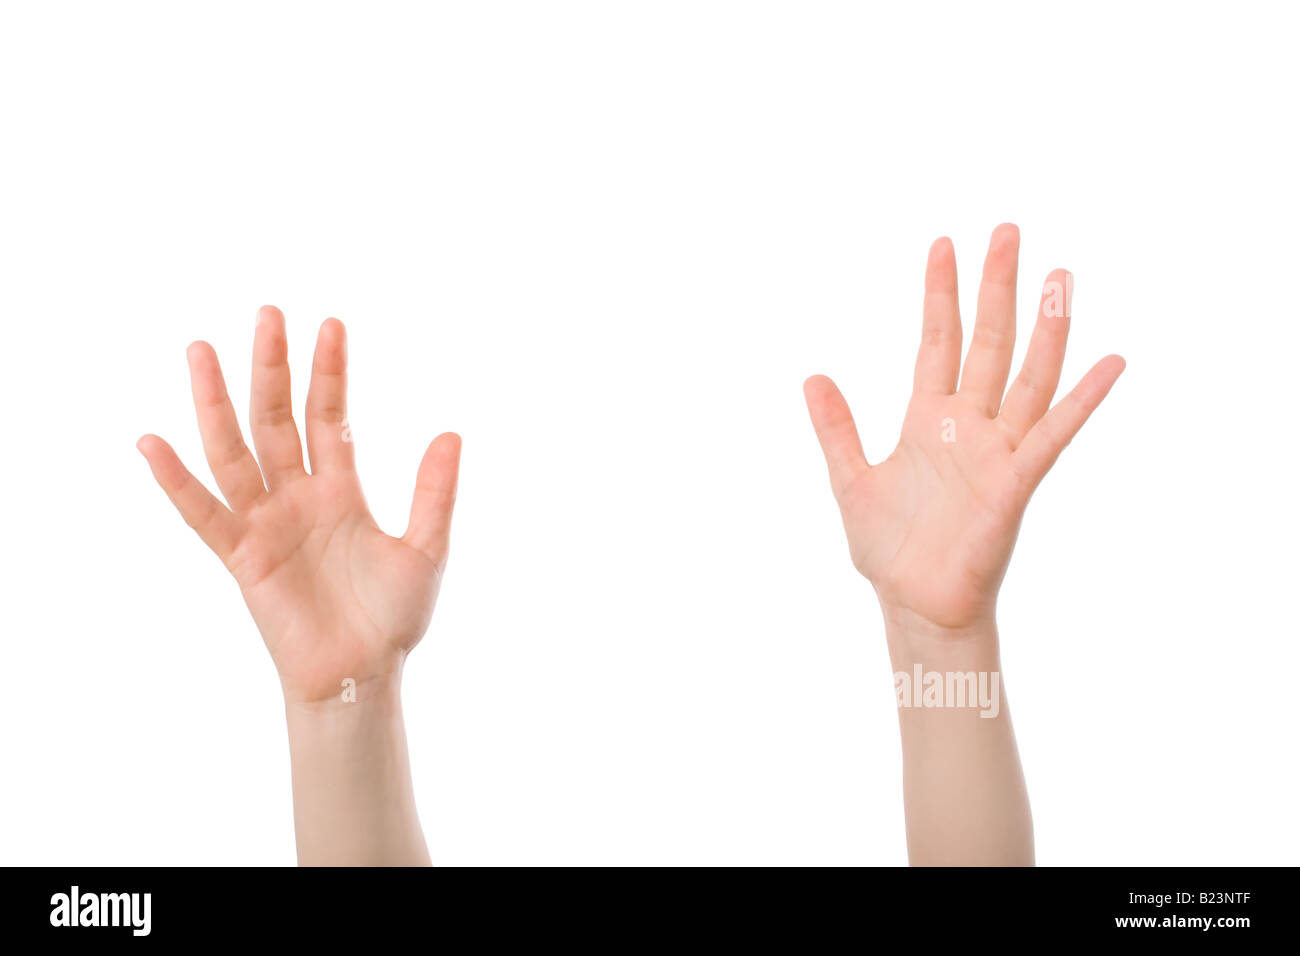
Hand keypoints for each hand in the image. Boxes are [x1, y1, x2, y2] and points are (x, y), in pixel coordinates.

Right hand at [138, 306, 460, 704]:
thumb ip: (434, 493)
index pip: (331, 417)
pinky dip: (176, 481)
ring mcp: (267, 523)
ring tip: (201, 350)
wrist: (363, 675)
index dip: (330, 374)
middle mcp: (299, 497)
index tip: (331, 324)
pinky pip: (203, 514)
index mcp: (342, 491)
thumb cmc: (393, 618)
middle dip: (272, 368)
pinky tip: (151, 441)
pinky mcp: (242, 558)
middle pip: (278, 420)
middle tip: (267, 313)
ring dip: (216, 403)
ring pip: (234, 451)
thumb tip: (451, 432)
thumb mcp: (426, 550)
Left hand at [804, 224, 1123, 630]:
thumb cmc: (888, 549)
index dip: (939, 294)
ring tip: (1062, 275)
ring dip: (1046, 327)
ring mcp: (995, 449)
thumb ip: (835, 428)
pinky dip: (1082, 399)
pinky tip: (1110, 361)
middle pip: (986, 341)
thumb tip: (811, 376)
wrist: (914, 603)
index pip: (936, 340)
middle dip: (995, 287)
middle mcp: (967, 424)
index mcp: (926, 419)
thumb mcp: (850, 479)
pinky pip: (1052, 433)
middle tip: (1007, 229)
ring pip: (1026, 375)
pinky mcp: (1015, 482)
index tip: (944, 244)